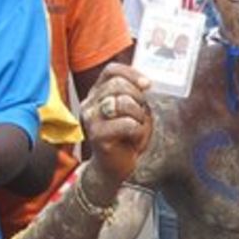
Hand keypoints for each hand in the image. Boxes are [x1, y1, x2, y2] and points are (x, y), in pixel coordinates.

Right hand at [81, 63, 152, 184]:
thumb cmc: (125, 137)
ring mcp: (91, 119)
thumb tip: (148, 81)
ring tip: (137, 127)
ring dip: (138, 115)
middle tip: (142, 112)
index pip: (111, 70)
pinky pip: (126, 123)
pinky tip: (134, 138)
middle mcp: (90, 103)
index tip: (148, 84)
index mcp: (97, 93)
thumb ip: (135, 93)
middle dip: (138, 97)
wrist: (114, 168)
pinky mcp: (98, 135)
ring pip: (122, 102)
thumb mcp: (132, 109)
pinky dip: (138, 130)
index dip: (131, 73)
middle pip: (118, 84)